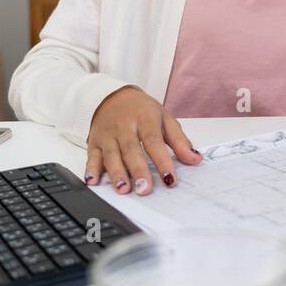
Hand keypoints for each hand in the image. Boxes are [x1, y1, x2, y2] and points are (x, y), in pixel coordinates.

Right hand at [85, 85, 201, 195]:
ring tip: (123, 189)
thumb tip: (195, 158)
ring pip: (111, 155)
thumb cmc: (142, 110)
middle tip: (144, 188)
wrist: (113, 96)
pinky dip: (91, 169)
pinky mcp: (94, 142)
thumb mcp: (164, 119)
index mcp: (145, 118)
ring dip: (116, 173)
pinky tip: (93, 181)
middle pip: (131, 150)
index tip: (169, 178)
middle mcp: (124, 126)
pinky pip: (92, 156)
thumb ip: (179, 141)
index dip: (162, 161)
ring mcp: (108, 134)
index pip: (154, 141)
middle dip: (138, 170)